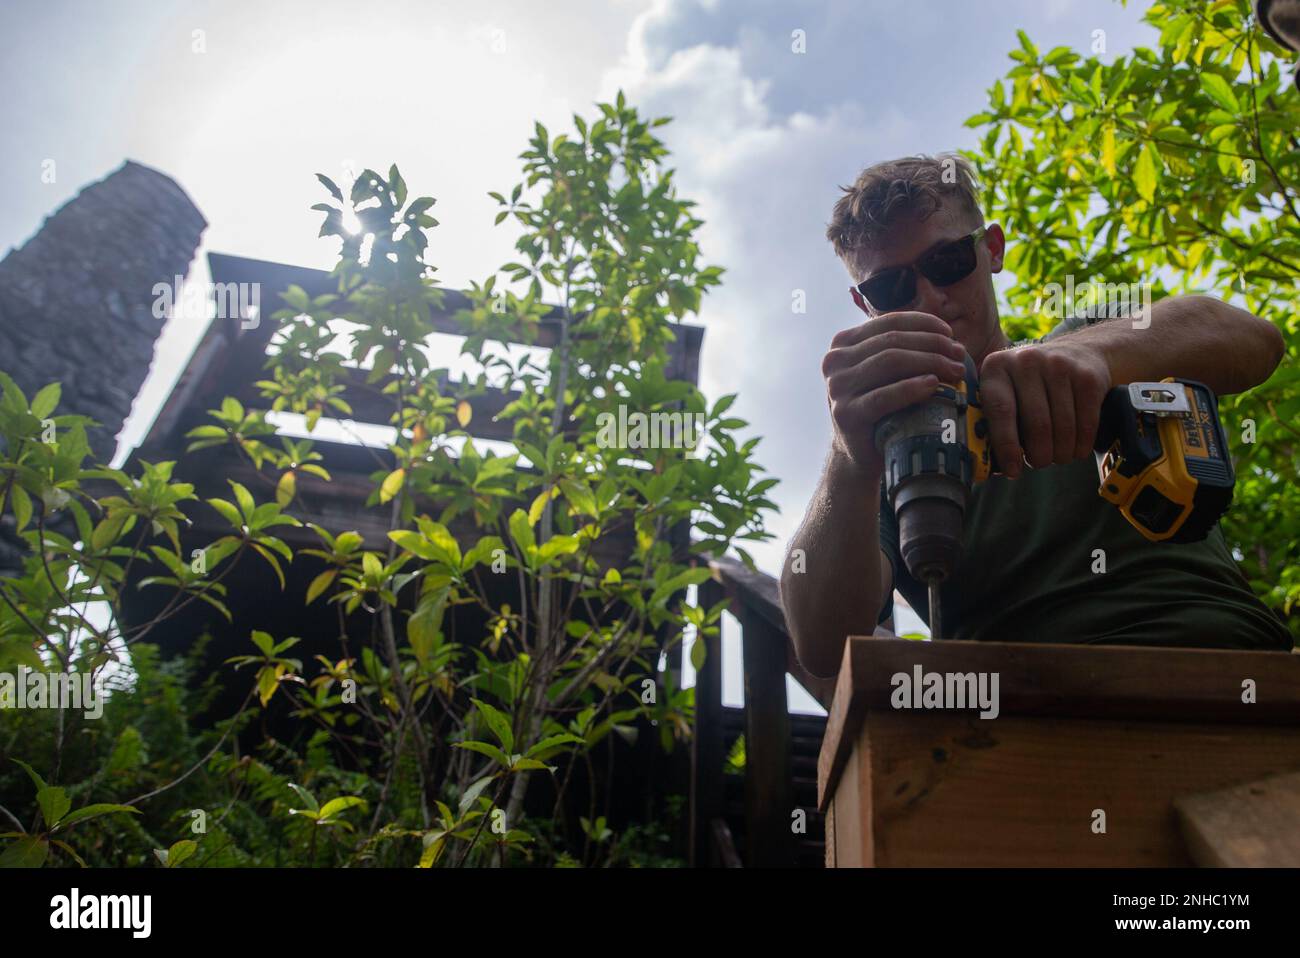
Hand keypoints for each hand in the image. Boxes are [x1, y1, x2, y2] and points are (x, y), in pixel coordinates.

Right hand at [822, 311, 967, 477]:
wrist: (860, 450)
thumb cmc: (881, 407)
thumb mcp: (884, 371)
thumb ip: (901, 348)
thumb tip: (946, 334)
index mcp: (843, 343)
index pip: (889, 322)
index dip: (924, 324)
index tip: (951, 334)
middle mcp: (834, 361)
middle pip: (892, 341)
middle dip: (932, 345)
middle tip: (959, 356)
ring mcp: (837, 387)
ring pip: (889, 362)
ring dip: (929, 363)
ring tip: (955, 371)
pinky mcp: (845, 414)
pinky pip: (883, 396)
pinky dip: (911, 388)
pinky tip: (933, 386)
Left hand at [977, 338, 1111, 477]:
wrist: (1079, 352)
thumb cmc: (1031, 385)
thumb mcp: (1007, 390)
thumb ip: (994, 420)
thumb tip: (993, 466)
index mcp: (997, 367)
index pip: (1000, 411)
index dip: (1006, 446)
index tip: (1012, 471)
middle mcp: (1027, 361)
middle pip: (1036, 424)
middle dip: (1039, 455)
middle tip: (1038, 464)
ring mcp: (1060, 366)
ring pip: (1062, 427)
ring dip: (1060, 453)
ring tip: (1056, 457)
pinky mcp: (1087, 378)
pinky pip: (1086, 423)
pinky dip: (1081, 445)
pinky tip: (1075, 450)